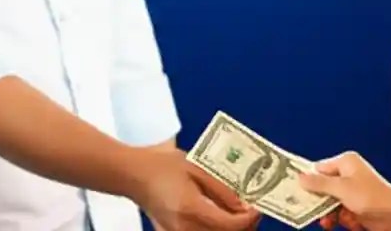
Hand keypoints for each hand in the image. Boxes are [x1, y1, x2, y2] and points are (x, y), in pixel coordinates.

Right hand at [131, 147, 259, 230]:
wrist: (134, 175)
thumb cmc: (164, 166)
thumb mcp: (198, 169)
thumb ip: (223, 190)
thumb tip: (245, 206)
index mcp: (190, 208)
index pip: (229, 226)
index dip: (248, 219)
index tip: (257, 208)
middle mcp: (184, 228)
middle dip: (243, 227)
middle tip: (250, 211)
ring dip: (229, 230)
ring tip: (236, 215)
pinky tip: (219, 220)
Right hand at [298, 152, 390, 230]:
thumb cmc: (371, 197)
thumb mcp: (341, 188)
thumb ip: (319, 184)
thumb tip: (300, 177)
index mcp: (346, 163)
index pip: (319, 168)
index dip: (308, 179)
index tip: (294, 190)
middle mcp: (348, 175)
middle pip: (323, 187)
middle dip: (318, 201)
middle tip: (308, 210)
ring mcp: (352, 192)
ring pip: (330, 202)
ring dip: (327, 213)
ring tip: (327, 222)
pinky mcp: (356, 207)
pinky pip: (339, 212)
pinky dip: (338, 219)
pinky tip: (338, 224)